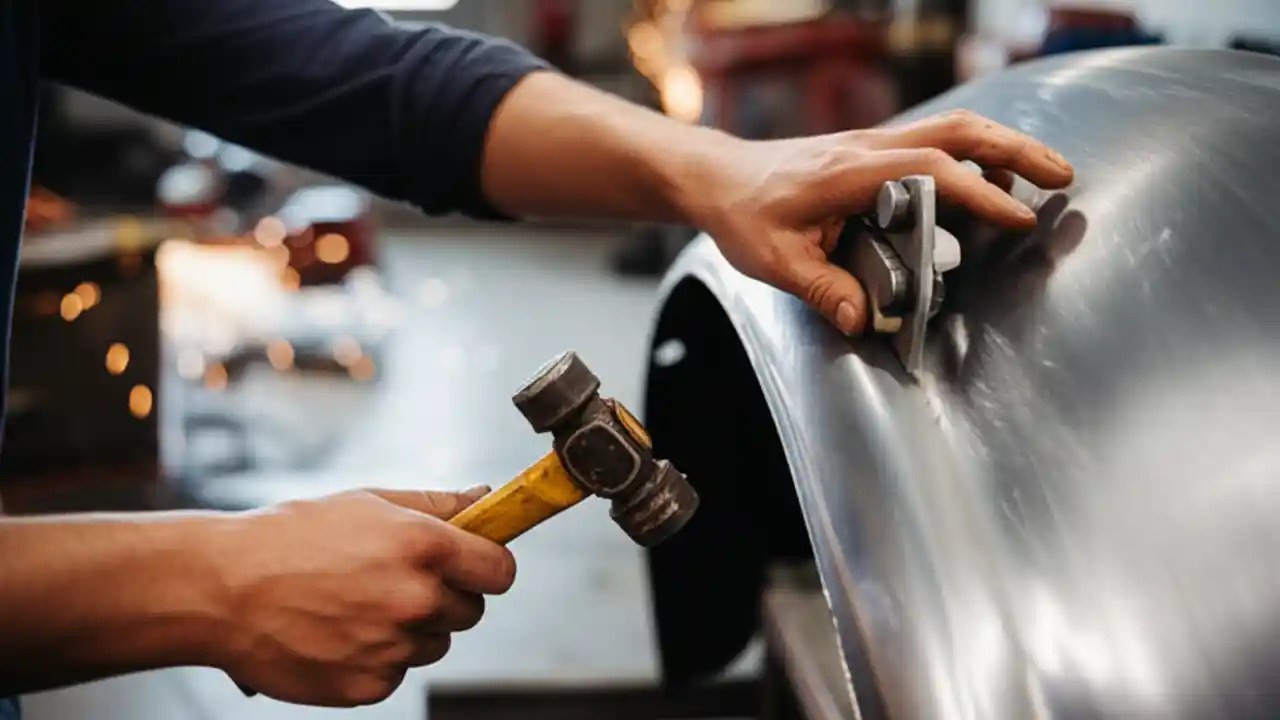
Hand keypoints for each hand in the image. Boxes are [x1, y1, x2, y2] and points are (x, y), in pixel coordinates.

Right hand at [210, 487, 512, 705]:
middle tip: (400, 581)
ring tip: (359, 604)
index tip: (475, 566)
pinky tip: (340, 631)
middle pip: (471, 611)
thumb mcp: (369, 502)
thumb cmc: (292, 538)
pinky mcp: (369, 685)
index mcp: (422, 546)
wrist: (222, 590)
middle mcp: (414, 598)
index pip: (500, 571)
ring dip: (411, 629)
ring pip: (434, 643)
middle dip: (446, 597)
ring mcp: (392, 647)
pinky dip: (378, 658)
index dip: (488, 567)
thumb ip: (438, 505)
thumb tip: (487, 500)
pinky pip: (398, 672)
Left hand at [689, 110, 1074, 334]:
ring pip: (951, 130)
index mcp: (848, 172)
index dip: (979, 194)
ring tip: (1040, 182)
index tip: (1019, 217)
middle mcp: (867, 148)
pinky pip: (933, 143)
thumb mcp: (775, 261)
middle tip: (1062, 176)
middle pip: (958, 132)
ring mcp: (872, 145)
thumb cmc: (743, 213)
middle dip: (1016, 151)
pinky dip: (971, 156)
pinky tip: (986, 186)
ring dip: (1001, 149)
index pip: (930, 171)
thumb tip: (865, 320)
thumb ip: (823, 290)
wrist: (718, 177)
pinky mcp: (872, 153)